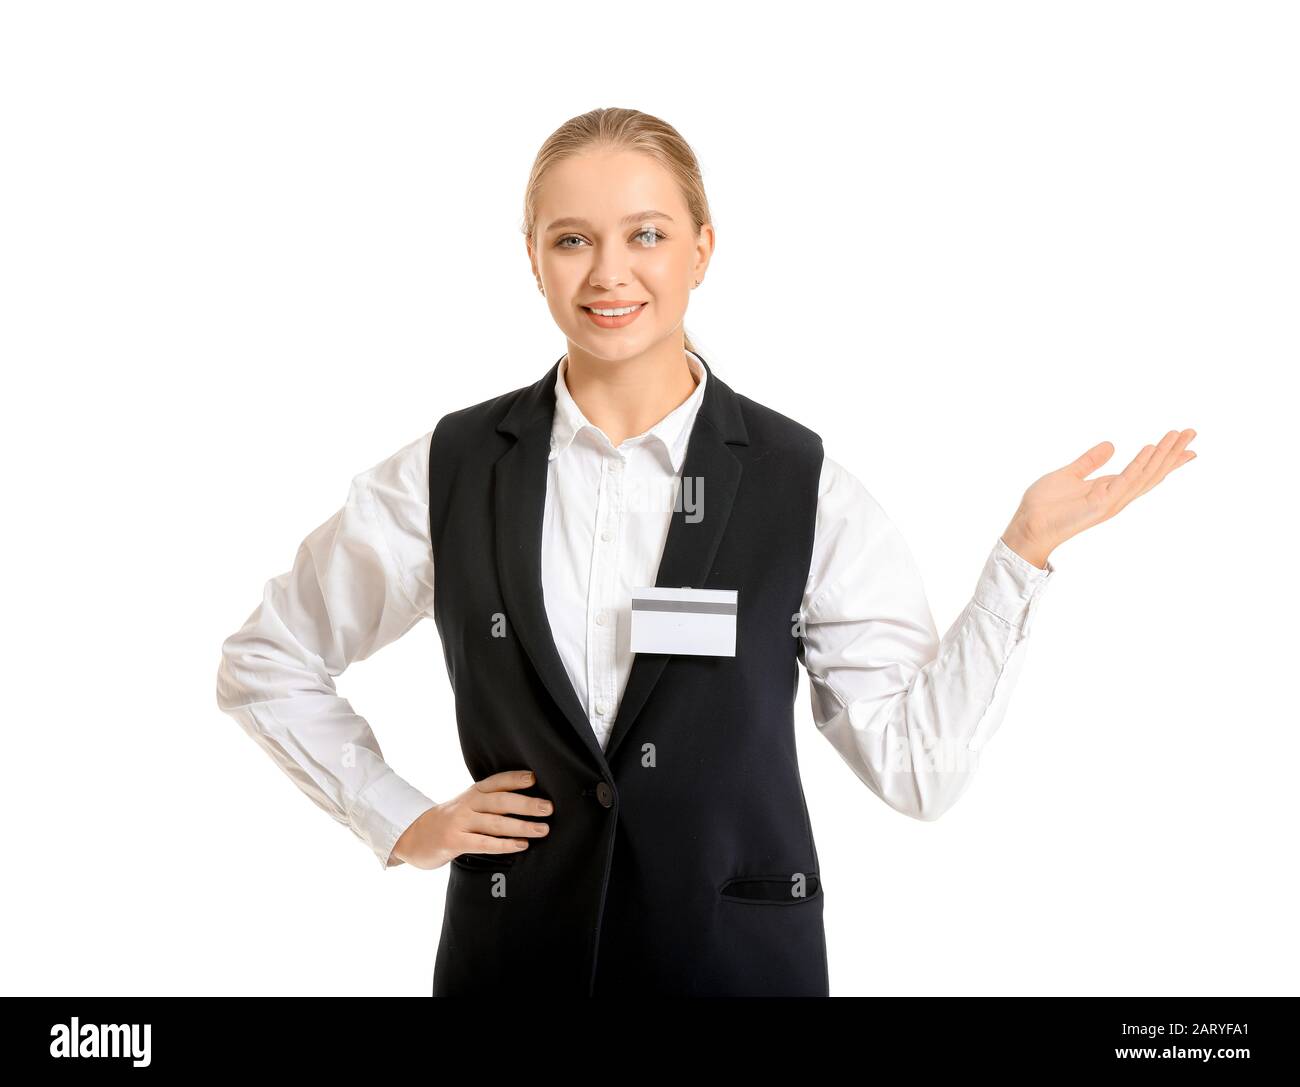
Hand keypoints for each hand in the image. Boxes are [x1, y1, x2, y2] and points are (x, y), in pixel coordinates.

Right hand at [388, 769, 551, 869]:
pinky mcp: (454, 841)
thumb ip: (491, 802)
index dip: (516, 779)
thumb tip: (529, 801)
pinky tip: (521, 845)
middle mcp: (467, 804)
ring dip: (522, 826)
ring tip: (543, 829)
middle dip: (526, 804)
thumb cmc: (452, 821)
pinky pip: (483, 843)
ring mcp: (460, 822)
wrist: (414, 836)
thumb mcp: (468, 805)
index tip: (536, 778)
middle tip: (549, 808)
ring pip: (495, 823)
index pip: (497, 781)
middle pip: (500, 801)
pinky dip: (504, 844)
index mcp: (474, 792)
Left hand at [1002, 429, 1198, 567]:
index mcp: (1109, 488)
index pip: (1144, 471)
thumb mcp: (1070, 475)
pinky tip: (1150, 449)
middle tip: (1192, 432)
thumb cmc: (1044, 505)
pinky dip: (1139, 465)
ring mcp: (1111, 501)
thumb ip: (1090, 461)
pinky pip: (1125, 480)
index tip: (1186, 445)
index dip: (1166, 458)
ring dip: (1163, 455)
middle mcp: (1116, 496)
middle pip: (1152, 472)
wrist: (1028, 524)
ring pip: (1144, 475)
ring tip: (1179, 436)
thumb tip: (1110, 445)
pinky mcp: (1101, 503)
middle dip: (1172, 453)